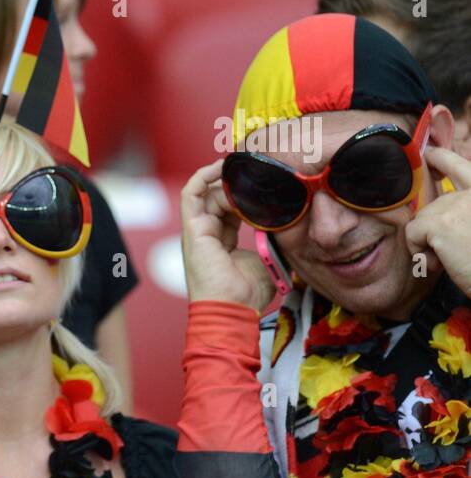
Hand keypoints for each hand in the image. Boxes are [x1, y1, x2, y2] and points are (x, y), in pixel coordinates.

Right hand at [180, 159, 275, 310]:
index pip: (230, 208)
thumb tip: (285, 217)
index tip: (267, 181)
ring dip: (229, 181)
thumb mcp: (266, 256)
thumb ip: (269, 235)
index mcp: (220, 242)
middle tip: (261, 171)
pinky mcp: (192, 228)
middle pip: (219, 197)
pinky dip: (204, 176)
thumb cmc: (248, 294)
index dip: (245, 193)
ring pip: (209, 193)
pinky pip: (192, 193)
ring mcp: (196, 231)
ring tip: (248, 172)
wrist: (232, 310)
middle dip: (238, 183)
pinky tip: (222, 166)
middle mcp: (205, 234)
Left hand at [406, 146, 470, 295]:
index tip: (431, 153)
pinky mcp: (441, 222)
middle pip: (438, 204)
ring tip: (454, 259)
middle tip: (456, 252)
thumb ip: (465, 211)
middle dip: (437, 229)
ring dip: (431, 243)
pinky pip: (412, 232)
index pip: (462, 167)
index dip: (444, 159)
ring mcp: (459, 203)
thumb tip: (439, 212)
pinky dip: (419, 252)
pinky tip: (441, 263)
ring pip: (424, 218)